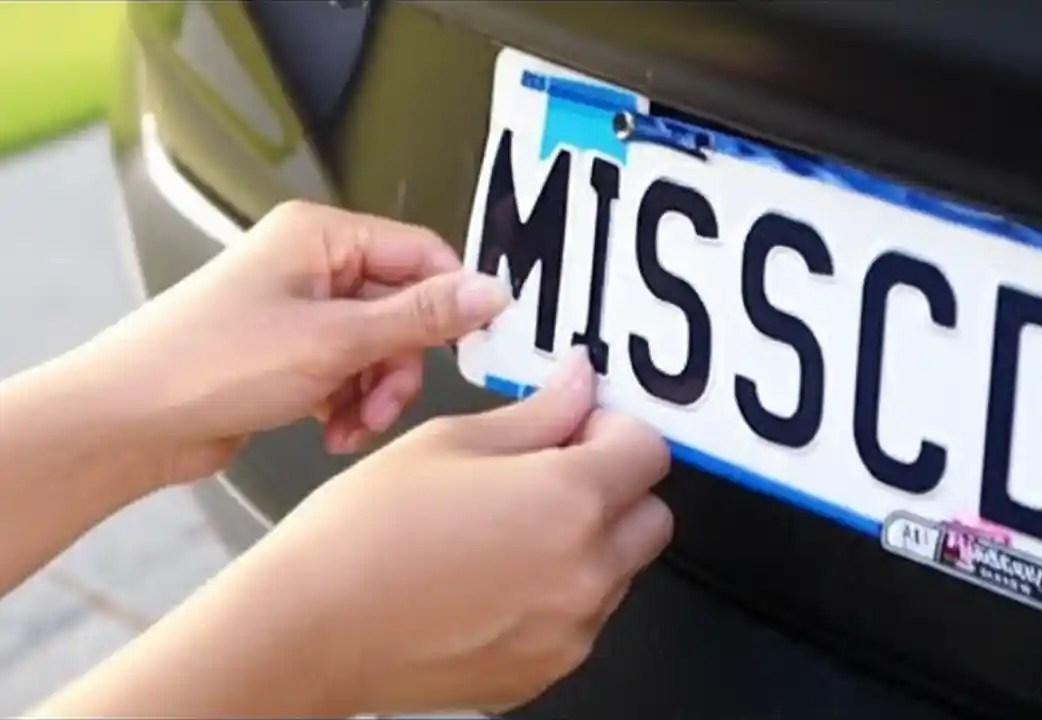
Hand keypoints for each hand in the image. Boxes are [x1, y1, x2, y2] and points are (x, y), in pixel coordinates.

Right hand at [63, 349, 673, 716]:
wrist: (308, 630)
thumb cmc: (363, 536)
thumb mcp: (450, 443)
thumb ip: (536, 414)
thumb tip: (579, 385)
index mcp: (570, 500)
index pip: (649, 449)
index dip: (614, 429)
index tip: (579, 427)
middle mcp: (586, 572)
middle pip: (651, 515)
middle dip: (614, 487)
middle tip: (550, 473)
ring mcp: (571, 630)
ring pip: (621, 570)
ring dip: (590, 542)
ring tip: (508, 530)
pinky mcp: (547, 670)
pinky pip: (583, 619)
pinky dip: (559, 595)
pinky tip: (494, 577)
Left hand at [76, 200, 509, 486]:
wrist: (128, 422)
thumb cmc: (205, 365)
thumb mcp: (334, 341)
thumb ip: (421, 318)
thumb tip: (489, 292)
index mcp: (319, 236)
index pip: (421, 252)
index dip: (454, 299)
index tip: (478, 343)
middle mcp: (310, 266)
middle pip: (404, 308)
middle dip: (401, 365)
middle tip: (387, 401)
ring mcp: (299, 312)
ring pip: (380, 349)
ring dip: (377, 394)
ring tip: (352, 424)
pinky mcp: (290, 355)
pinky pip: (350, 375)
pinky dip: (351, 406)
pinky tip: (332, 431)